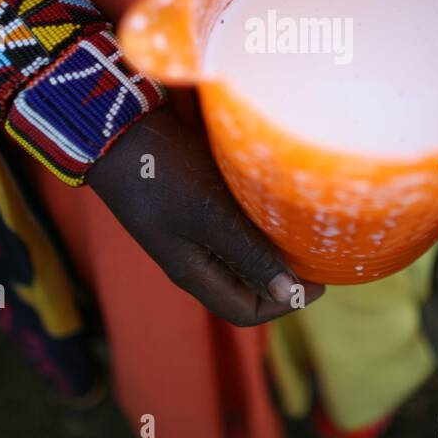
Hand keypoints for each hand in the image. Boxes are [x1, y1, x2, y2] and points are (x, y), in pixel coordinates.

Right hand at [88, 106, 324, 325]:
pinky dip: (260, 217)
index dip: (284, 303)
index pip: (245, 310)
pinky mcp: (197, 199)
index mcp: (191, 271)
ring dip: (274, 243)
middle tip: (319, 248)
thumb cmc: (160, 173)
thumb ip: (248, 253)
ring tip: (305, 225)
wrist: (119, 126)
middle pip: (248, 283)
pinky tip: (278, 198)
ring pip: (245, 251)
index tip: (319, 279)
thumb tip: (291, 292)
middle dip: (284, 273)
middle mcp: (195, 256)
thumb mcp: (209, 216)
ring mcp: (194, 227)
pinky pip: (237, 221)